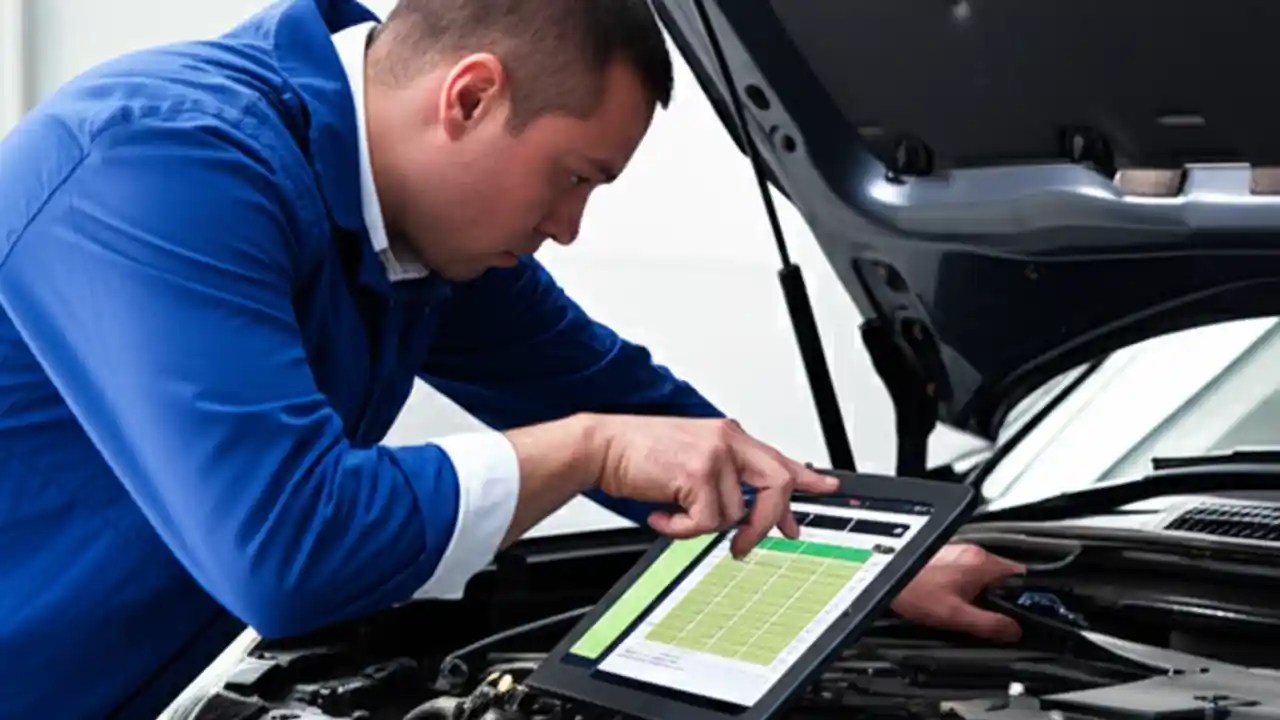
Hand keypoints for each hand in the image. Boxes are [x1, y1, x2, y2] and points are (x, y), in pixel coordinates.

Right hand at [591, 415, 838, 556]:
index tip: (827, 489)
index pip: (778, 458)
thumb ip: (726, 480)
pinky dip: (682, 529)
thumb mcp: (691, 460)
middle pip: (778, 484)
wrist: (602, 446)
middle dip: (766, 522)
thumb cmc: (639, 454)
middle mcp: (728, 440)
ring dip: (699, 527)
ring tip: (673, 514)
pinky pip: (707, 523)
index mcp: (729, 436)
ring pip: (734, 515)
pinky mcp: (698, 472)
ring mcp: (715, 454)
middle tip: (745, 544)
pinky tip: (663, 515)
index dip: (806, 478)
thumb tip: (753, 514)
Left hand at [890, 543, 1024, 641]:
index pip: (1022, 574)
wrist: (888, 579)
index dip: (1028, 593)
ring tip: (973, 607)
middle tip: (999, 614)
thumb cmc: (915, 591)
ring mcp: (958, 552)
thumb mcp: (957, 616)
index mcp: (981, 563)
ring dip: (985, 589)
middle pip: (1004, 574)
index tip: (1028, 608)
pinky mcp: (946, 556)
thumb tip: (1012, 631)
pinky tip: (956, 596)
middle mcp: (971, 552)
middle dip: (1004, 594)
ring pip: (985, 572)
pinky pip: (968, 570)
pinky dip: (969, 584)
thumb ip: (990, 624)